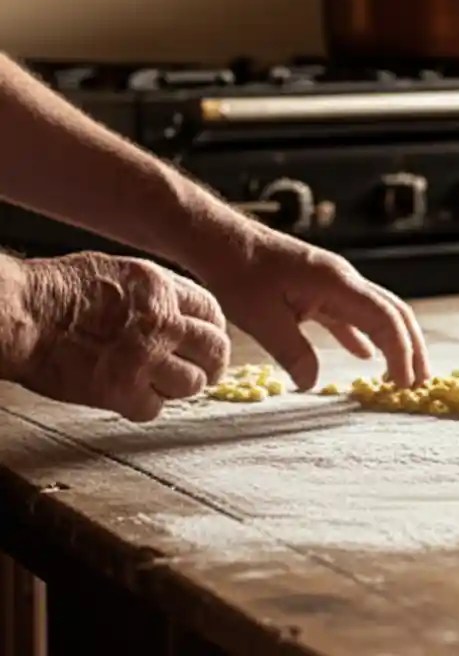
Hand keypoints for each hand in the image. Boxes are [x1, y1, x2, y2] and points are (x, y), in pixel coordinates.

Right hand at [13, 252, 230, 421]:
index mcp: (160, 289)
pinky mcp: (121, 391)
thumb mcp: (116, 272)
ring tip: (162, 385)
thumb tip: (178, 310)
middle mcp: (162, 323)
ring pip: (192, 384)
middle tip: (204, 372)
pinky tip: (130, 396)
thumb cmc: (54, 290)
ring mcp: (145, 359)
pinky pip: (154, 408)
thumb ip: (153, 293)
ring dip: (180, 387)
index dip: (214, 330)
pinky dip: (144, 406)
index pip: (212, 313)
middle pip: (215, 350)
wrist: (18, 314)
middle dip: (212, 364)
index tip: (208, 341)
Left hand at [195, 229, 428, 390]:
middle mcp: (345, 280)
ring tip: (404, 374)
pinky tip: (366, 356)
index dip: (401, 353)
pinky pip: (353, 314)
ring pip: (379, 313)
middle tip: (422, 382)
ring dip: (394, 343)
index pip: (386, 320)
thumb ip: (293, 353)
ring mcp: (336, 283)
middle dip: (413, 348)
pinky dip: (365, 336)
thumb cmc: (239, 273)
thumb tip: (312, 384)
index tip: (403, 384)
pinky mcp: (321, 288)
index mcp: (338, 284)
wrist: (222, 241)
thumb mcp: (261, 319)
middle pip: (395, 313)